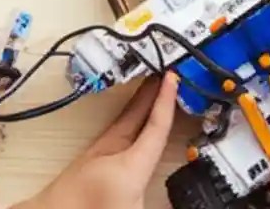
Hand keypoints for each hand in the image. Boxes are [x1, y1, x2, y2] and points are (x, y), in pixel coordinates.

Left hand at [14, 75, 177, 208]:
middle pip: (136, 115)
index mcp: (129, 167)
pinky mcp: (88, 162)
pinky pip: (115, 133)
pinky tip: (130, 126)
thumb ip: (163, 203)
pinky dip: (129, 121)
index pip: (155, 127)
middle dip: (151, 93)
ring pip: (125, 123)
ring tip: (151, 93)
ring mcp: (97, 155)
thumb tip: (180, 203)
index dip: (166, 100)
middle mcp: (111, 154)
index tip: (172, 78)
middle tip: (163, 74)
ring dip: (139, 106)